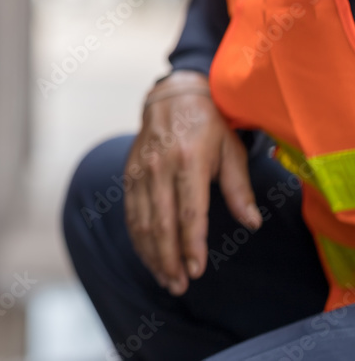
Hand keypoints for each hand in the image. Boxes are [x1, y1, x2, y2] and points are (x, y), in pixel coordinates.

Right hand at [124, 70, 262, 295]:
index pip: (188, 212)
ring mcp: (140, 170)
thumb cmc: (209, 124)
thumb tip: (251, 223)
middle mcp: (160, 167)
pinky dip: (138, 237)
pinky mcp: (129, 173)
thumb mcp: (231, 150)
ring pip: (142, 221)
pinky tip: (148, 255)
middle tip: (179, 285)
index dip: (191, 244)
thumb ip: (239, 188)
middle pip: (161, 222)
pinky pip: (131, 211)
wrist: (172, 95)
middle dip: (169, 258)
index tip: (196, 271)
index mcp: (189, 160)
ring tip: (166, 278)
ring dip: (151, 253)